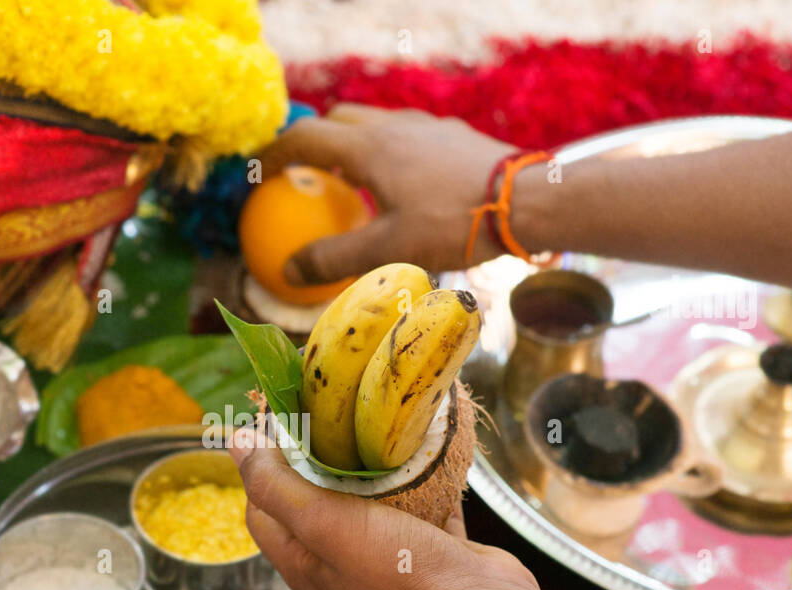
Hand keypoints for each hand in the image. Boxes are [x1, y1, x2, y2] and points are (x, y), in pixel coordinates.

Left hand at [228, 430, 545, 589]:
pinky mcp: (429, 550)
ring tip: (375, 426)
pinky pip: (417, 505)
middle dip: (317, 458)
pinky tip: (423, 450)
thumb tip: (234, 443)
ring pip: (367, 501)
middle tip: (330, 414)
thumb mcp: (323, 523)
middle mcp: (339, 565)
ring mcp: (385, 560)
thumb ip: (276, 485)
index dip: (263, 464)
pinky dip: (418, 478)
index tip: (282, 419)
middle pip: (313, 501)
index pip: (263, 507)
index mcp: (304, 565)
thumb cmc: (399, 572)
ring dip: (370, 466)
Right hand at [257, 104, 518, 286]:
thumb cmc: (454, 225)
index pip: (307, 136)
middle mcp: (395, 126)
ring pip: (376, 123)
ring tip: (353, 182)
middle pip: (339, 119)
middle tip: (306, 174)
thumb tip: (289, 269)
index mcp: (370, 148)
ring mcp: (427, 126)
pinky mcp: (453, 135)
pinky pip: (407, 134)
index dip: (277, 152)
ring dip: (354, 144)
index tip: (262, 172)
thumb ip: (334, 259)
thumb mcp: (388, 250)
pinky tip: (403, 187)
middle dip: (315, 139)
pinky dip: (389, 152)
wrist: (529, 201)